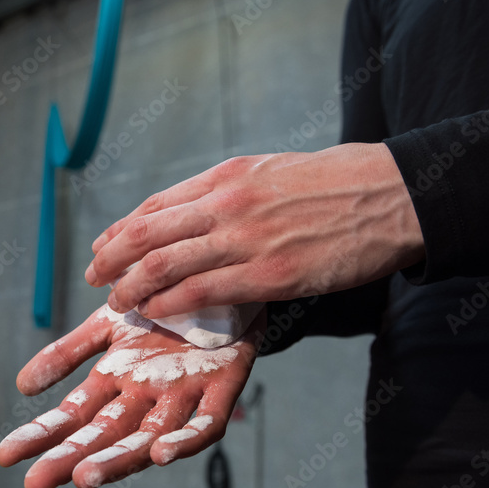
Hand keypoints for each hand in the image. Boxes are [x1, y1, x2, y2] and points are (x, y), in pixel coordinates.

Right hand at [0, 305, 261, 487]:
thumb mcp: (108, 325)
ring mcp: (182, 395)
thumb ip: (68, 353)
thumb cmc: (164, 308)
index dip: (40, 437)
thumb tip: (21, 386)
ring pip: (147, 437)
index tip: (3, 456)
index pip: (71, 418)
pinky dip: (186, 440)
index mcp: (114, 383)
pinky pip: (204, 423)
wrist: (220, 277)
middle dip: (69, 460)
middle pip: (103, 435)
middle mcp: (144, 397)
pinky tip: (161, 452)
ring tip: (84, 477)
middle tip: (35, 485)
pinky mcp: (222, 387)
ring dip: (116, 460)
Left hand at [85, 143, 424, 318]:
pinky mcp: (271, 274)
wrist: (394, 193)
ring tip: (119, 304)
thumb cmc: (336, 185)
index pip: (155, 206)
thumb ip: (229, 194)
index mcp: (226, 177)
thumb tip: (196, 215)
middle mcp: (227, 204)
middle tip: (94, 278)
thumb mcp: (272, 172)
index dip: (120, 230)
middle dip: (111, 259)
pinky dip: (170, 305)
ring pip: (165, 264)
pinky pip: (203, 292)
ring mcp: (246, 239)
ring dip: (132, 287)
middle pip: (147, 233)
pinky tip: (156, 315)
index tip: (102, 247)